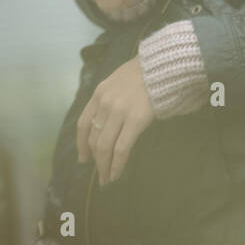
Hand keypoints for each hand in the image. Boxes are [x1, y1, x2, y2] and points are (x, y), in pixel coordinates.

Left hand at [77, 57, 154, 184]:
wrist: (163, 65)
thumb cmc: (144, 72)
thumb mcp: (118, 81)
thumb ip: (109, 99)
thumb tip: (107, 123)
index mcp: (99, 94)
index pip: (83, 124)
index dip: (81, 145)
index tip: (83, 159)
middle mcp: (105, 104)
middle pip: (94, 139)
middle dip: (96, 160)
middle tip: (100, 174)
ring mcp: (119, 112)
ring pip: (105, 147)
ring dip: (104, 167)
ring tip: (107, 179)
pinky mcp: (135, 120)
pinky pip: (121, 148)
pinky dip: (117, 164)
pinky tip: (116, 173)